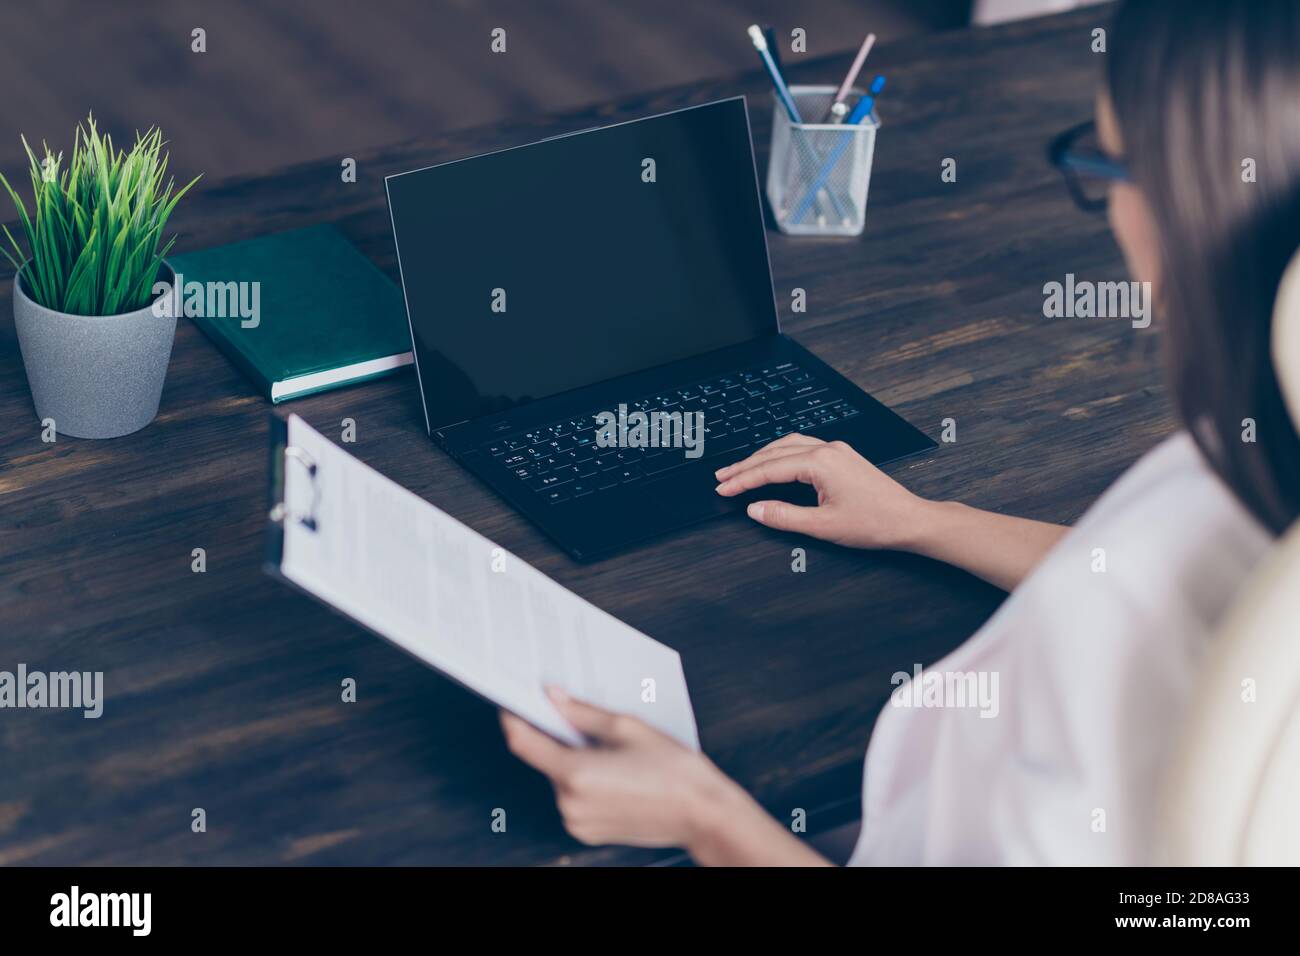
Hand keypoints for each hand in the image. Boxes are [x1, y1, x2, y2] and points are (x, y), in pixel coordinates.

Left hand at [500, 689, 738, 848]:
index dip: (514, 718)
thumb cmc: (673, 771)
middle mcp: (569, 802)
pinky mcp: (588, 832)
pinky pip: (573, 798)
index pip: (523, 742)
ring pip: (560, 779)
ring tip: (610, 751)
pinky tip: (614, 772)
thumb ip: (582, 712)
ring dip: (573, 760)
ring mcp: (577, 821)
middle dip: (557, 737)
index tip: (513, 702)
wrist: (701, 813)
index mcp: (575, 773)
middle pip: (544, 759)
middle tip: (581, 719)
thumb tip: (554, 697)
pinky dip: (584, 782)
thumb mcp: (627, 727)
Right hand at [713, 433, 929, 548]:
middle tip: (723, 477)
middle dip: (746, 465)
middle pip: (775, 452)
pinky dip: (781, 454)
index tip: (724, 488)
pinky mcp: (842, 457)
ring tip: (742, 469)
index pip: (770, 468)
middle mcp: (828, 450)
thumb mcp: (823, 526)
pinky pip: (803, 447)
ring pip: (788, 445)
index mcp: (821, 462)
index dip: (743, 480)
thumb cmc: (875, 522)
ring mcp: (836, 451)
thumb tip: (756, 509)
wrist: (909, 520)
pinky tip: (774, 463)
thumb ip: (784, 516)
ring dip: (762, 457)